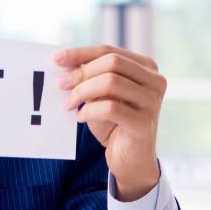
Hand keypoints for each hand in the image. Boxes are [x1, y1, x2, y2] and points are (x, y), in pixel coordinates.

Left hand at [54, 45, 165, 201]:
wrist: (129, 158)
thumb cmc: (112, 121)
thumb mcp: (100, 94)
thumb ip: (89, 76)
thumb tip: (61, 61)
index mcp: (145, 67)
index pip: (109, 51)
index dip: (80, 53)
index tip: (55, 58)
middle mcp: (155, 81)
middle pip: (111, 62)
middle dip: (80, 72)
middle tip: (59, 84)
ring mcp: (153, 101)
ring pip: (111, 82)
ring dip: (82, 91)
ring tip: (67, 104)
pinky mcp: (144, 122)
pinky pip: (110, 108)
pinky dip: (89, 111)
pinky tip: (80, 117)